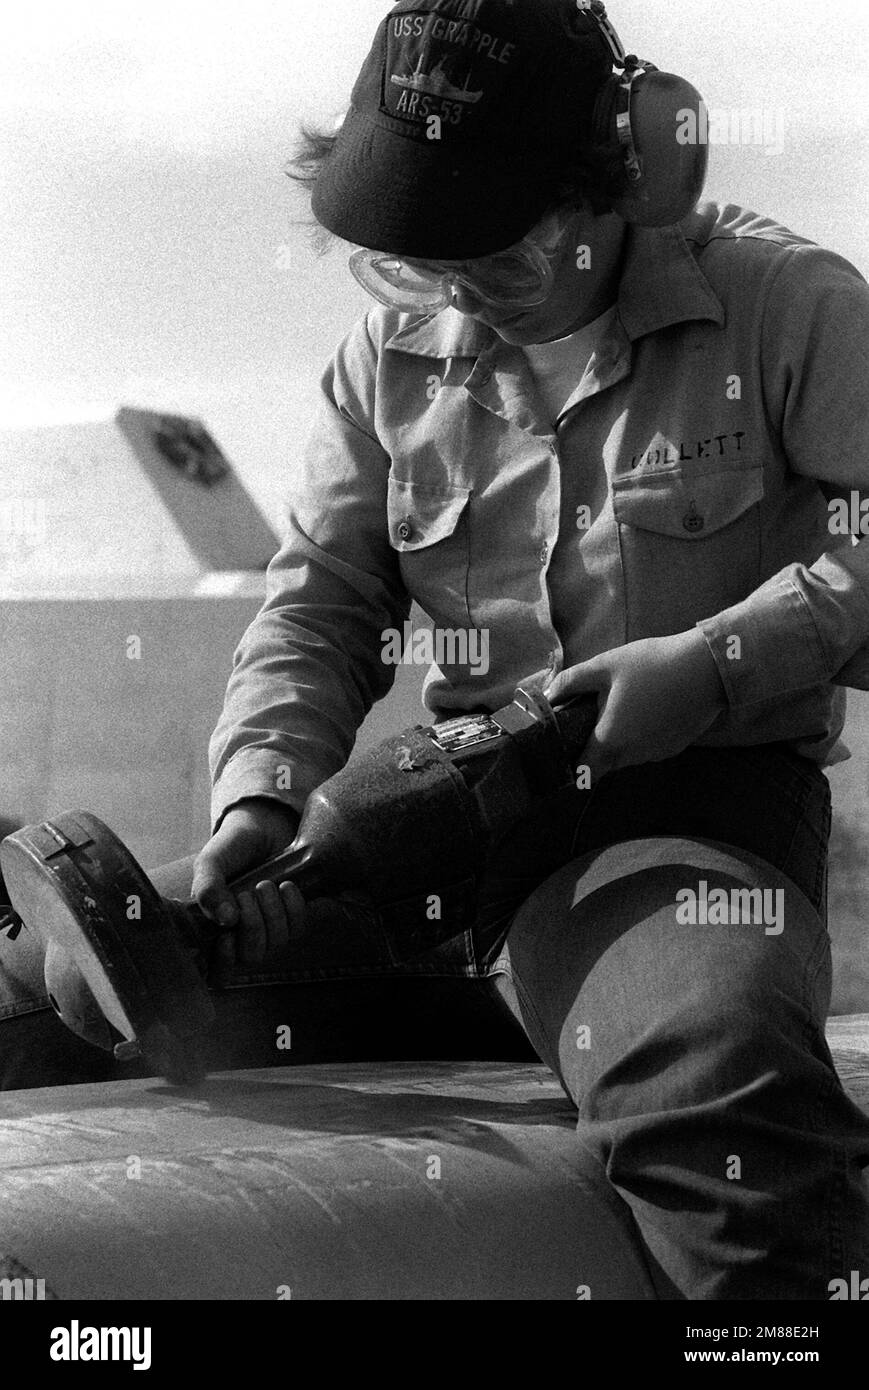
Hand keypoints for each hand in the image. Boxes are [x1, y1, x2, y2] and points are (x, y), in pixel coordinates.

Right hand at [191, 798, 303, 972]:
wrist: (259, 828)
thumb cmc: (229, 848)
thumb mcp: (210, 863)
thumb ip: (208, 889)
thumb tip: (226, 920)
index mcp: (214, 928)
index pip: (218, 971)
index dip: (224, 964)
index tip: (227, 937)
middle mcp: (241, 934)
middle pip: (251, 956)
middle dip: (253, 926)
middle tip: (248, 893)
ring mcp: (268, 927)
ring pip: (276, 943)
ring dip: (273, 913)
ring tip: (265, 884)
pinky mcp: (291, 917)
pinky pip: (298, 928)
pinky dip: (294, 908)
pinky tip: (286, 887)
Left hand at [544, 629, 726, 783]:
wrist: (709, 668)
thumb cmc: (652, 665)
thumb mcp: (605, 665)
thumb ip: (571, 682)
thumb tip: (547, 695)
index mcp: (610, 740)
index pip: (583, 774)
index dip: (571, 767)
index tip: (566, 751)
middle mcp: (633, 755)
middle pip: (604, 764)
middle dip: (595, 747)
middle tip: (591, 716)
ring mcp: (657, 753)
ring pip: (627, 756)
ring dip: (620, 740)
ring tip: (621, 707)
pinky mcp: (675, 747)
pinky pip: (648, 748)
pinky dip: (642, 736)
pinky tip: (647, 708)